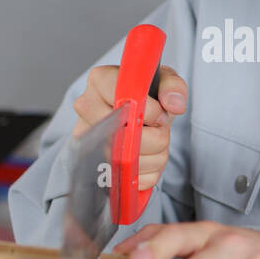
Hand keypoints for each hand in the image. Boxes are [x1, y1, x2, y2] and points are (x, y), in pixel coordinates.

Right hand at [73, 63, 186, 188]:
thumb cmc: (147, 96)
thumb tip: (173, 104)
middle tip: (159, 126)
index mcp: (100, 80)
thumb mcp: (164, 81)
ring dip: (154, 155)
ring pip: (128, 160)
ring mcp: (85, 137)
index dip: (149, 112)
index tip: (160, 115)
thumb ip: (173, 87)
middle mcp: (86, 107)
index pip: (123, 99)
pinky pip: (129, 178)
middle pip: (123, 135)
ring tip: (152, 139)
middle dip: (154, 137)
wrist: (135, 114)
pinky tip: (145, 155)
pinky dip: (146, 172)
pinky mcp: (92, 164)